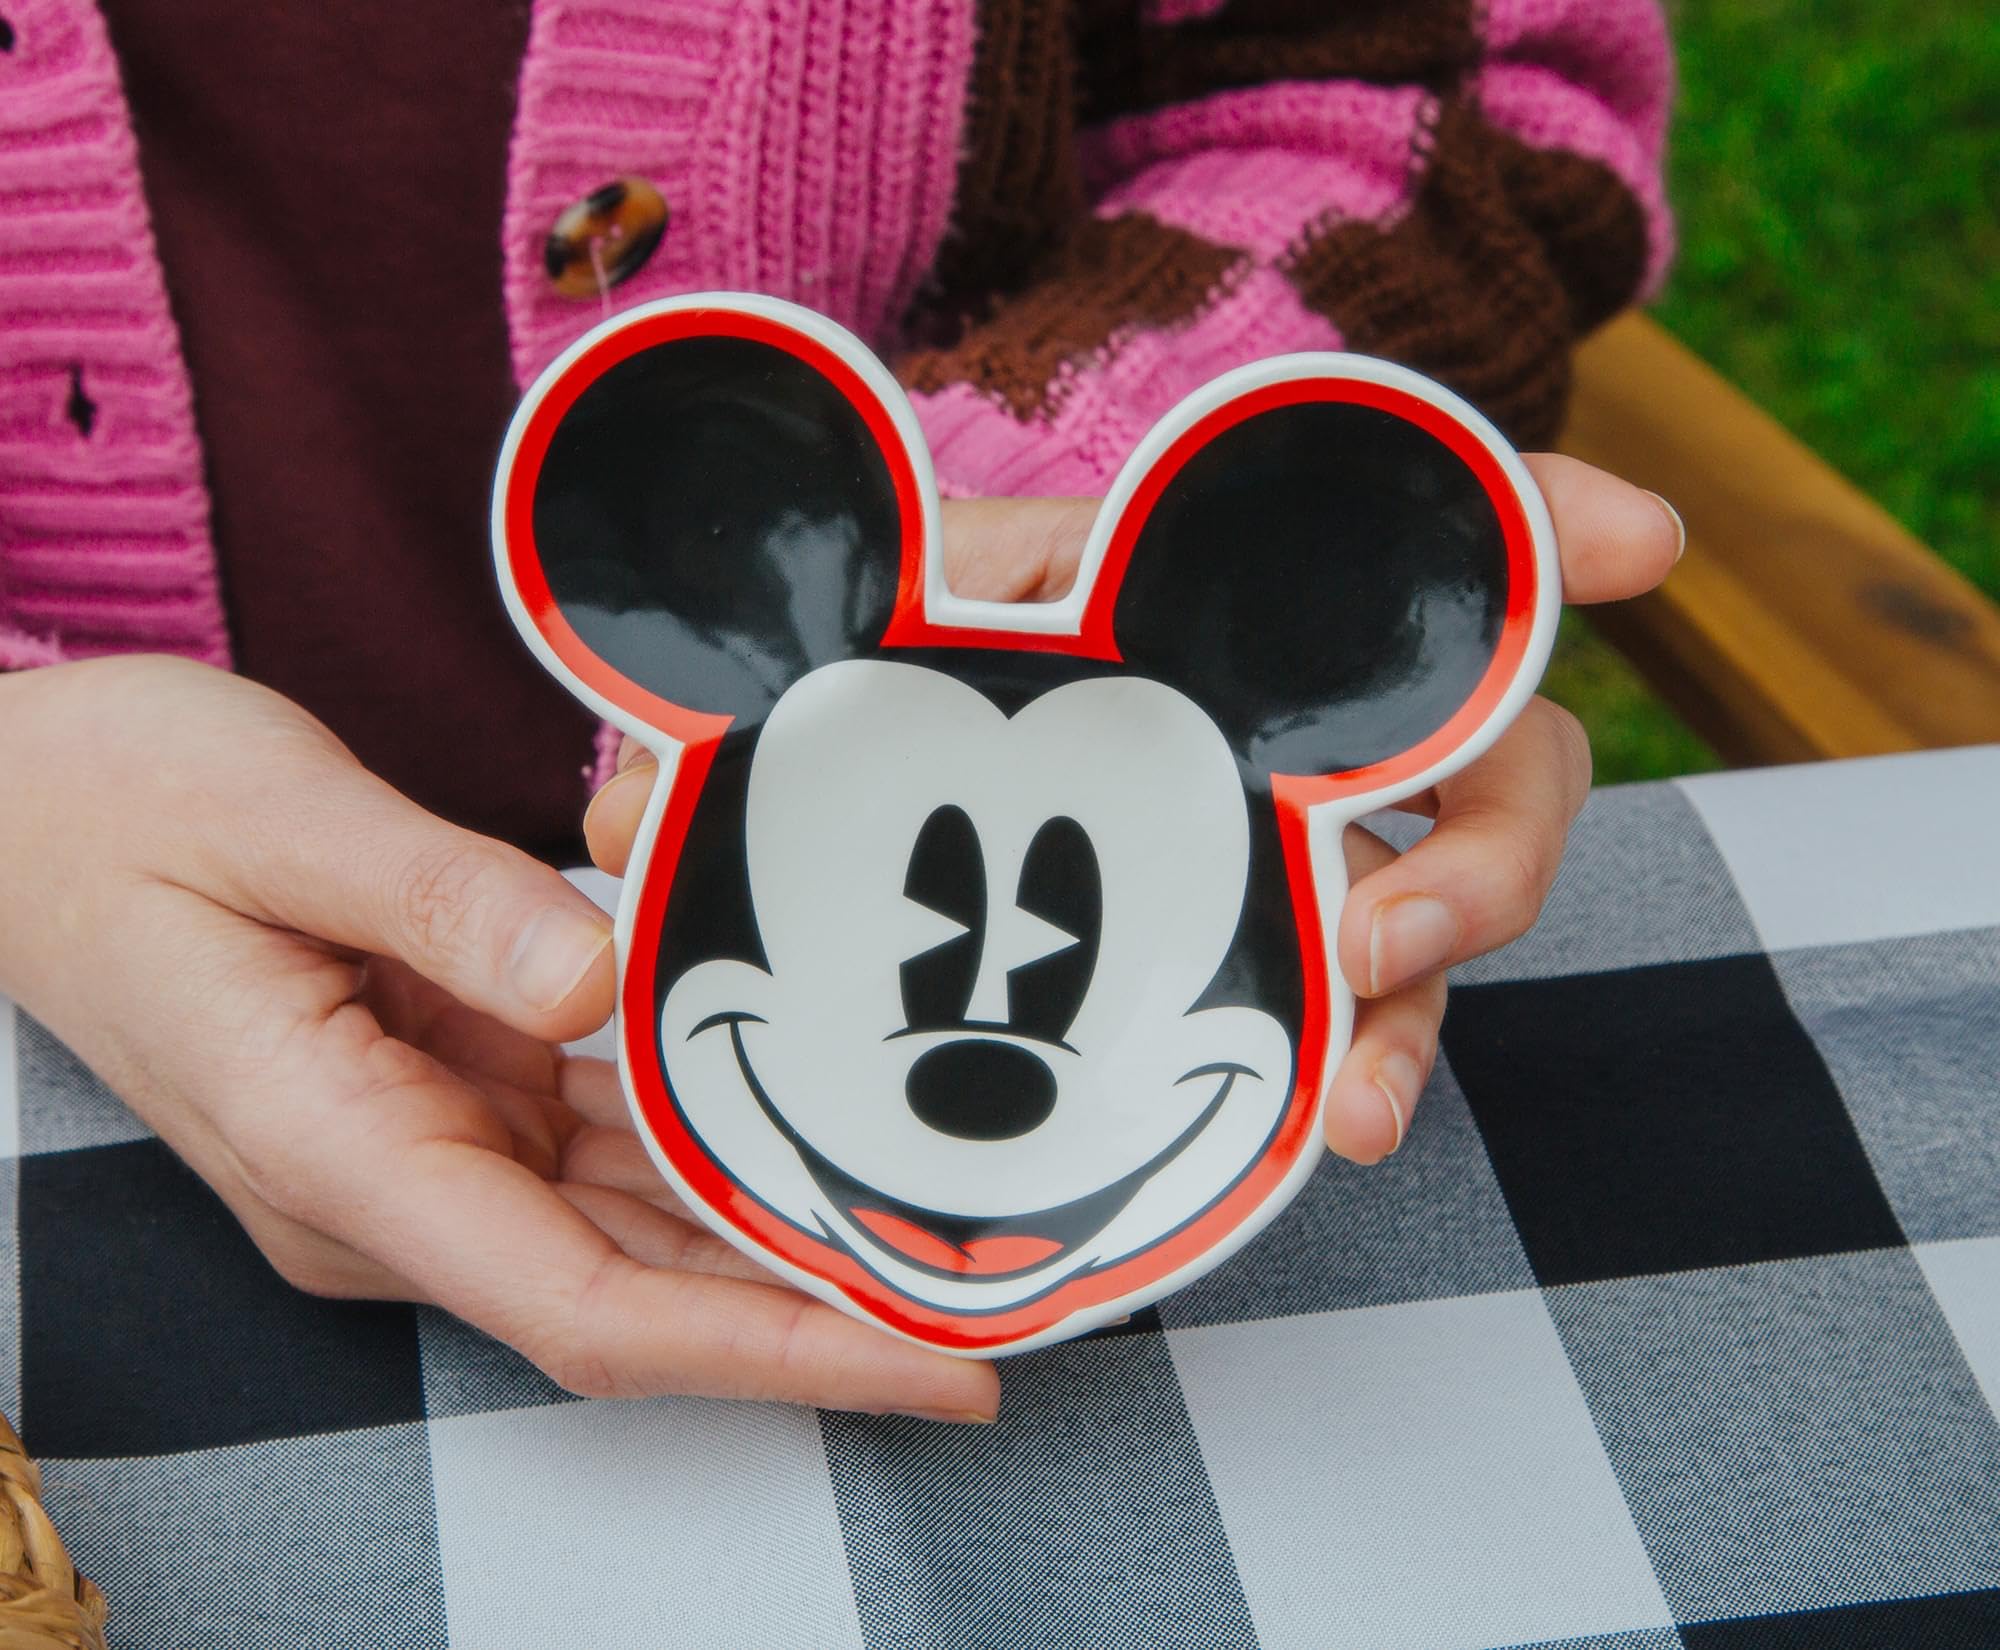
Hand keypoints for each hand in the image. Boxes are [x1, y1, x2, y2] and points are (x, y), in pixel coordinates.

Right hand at [0, 658, 997, 1419]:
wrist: (15, 808)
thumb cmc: (116, 806)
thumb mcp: (271, 815)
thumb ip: (437, 896)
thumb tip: (597, 982)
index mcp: (341, 1154)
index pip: (591, 1309)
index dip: (777, 1349)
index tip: (935, 1360)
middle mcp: (395, 1184)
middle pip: (642, 1289)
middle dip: (825, 1304)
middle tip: (1006, 1276)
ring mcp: (425, 1143)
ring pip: (638, 1221)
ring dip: (783, 1227)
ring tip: (954, 1210)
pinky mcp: (445, 1087)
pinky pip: (604, 1139)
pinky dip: (714, 1136)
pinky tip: (821, 1110)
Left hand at [585, 458, 1681, 1166]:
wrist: (920, 726)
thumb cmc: (918, 643)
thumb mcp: (869, 626)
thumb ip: (772, 688)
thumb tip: (616, 798)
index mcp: (1240, 606)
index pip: (1420, 545)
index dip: (1546, 529)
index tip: (1656, 542)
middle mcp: (1310, 733)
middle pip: (1491, 776)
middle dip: (1485, 856)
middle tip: (1403, 934)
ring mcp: (1299, 858)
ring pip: (1431, 931)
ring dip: (1418, 1016)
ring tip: (1359, 1105)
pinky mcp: (1261, 958)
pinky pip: (1342, 1019)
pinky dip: (1344, 1071)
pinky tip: (1316, 1129)